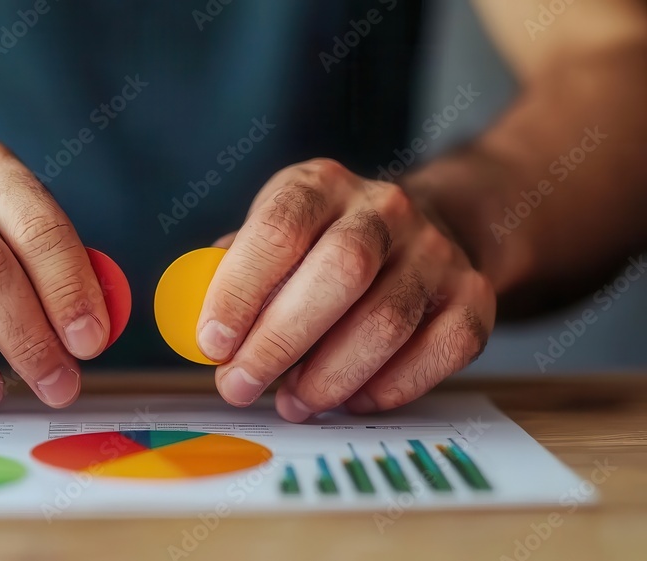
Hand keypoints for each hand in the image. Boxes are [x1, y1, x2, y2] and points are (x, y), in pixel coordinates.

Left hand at [199, 159, 494, 420]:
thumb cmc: (324, 244)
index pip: (280, 228)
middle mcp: (385, 208)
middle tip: (241, 386)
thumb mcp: (273, 235)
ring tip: (292, 403)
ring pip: (386, 320)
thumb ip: (234, 273)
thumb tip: (197, 330)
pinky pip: (438, 351)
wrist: (427, 227)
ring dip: (329, 377)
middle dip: (281, 341)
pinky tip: (352, 400)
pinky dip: (389, 387)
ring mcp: (436, 251)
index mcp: (321, 185)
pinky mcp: (474, 296)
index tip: (212, 344)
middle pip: (340, 272)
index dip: (241, 290)